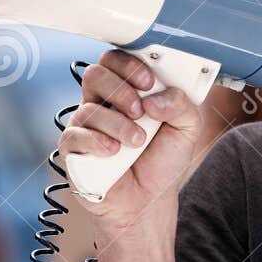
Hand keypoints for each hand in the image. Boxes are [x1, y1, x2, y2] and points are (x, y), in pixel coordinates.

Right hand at [57, 49, 204, 230]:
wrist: (149, 201)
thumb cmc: (162, 161)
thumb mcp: (187, 129)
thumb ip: (182, 104)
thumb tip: (155, 97)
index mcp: (128, 90)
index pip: (116, 60)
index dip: (129, 65)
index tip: (148, 82)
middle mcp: (103, 103)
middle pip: (96, 74)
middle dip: (121, 89)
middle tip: (140, 111)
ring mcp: (85, 125)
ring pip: (89, 107)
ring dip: (118, 124)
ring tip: (137, 142)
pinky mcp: (73, 149)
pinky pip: (74, 135)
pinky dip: (97, 141)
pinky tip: (114, 152)